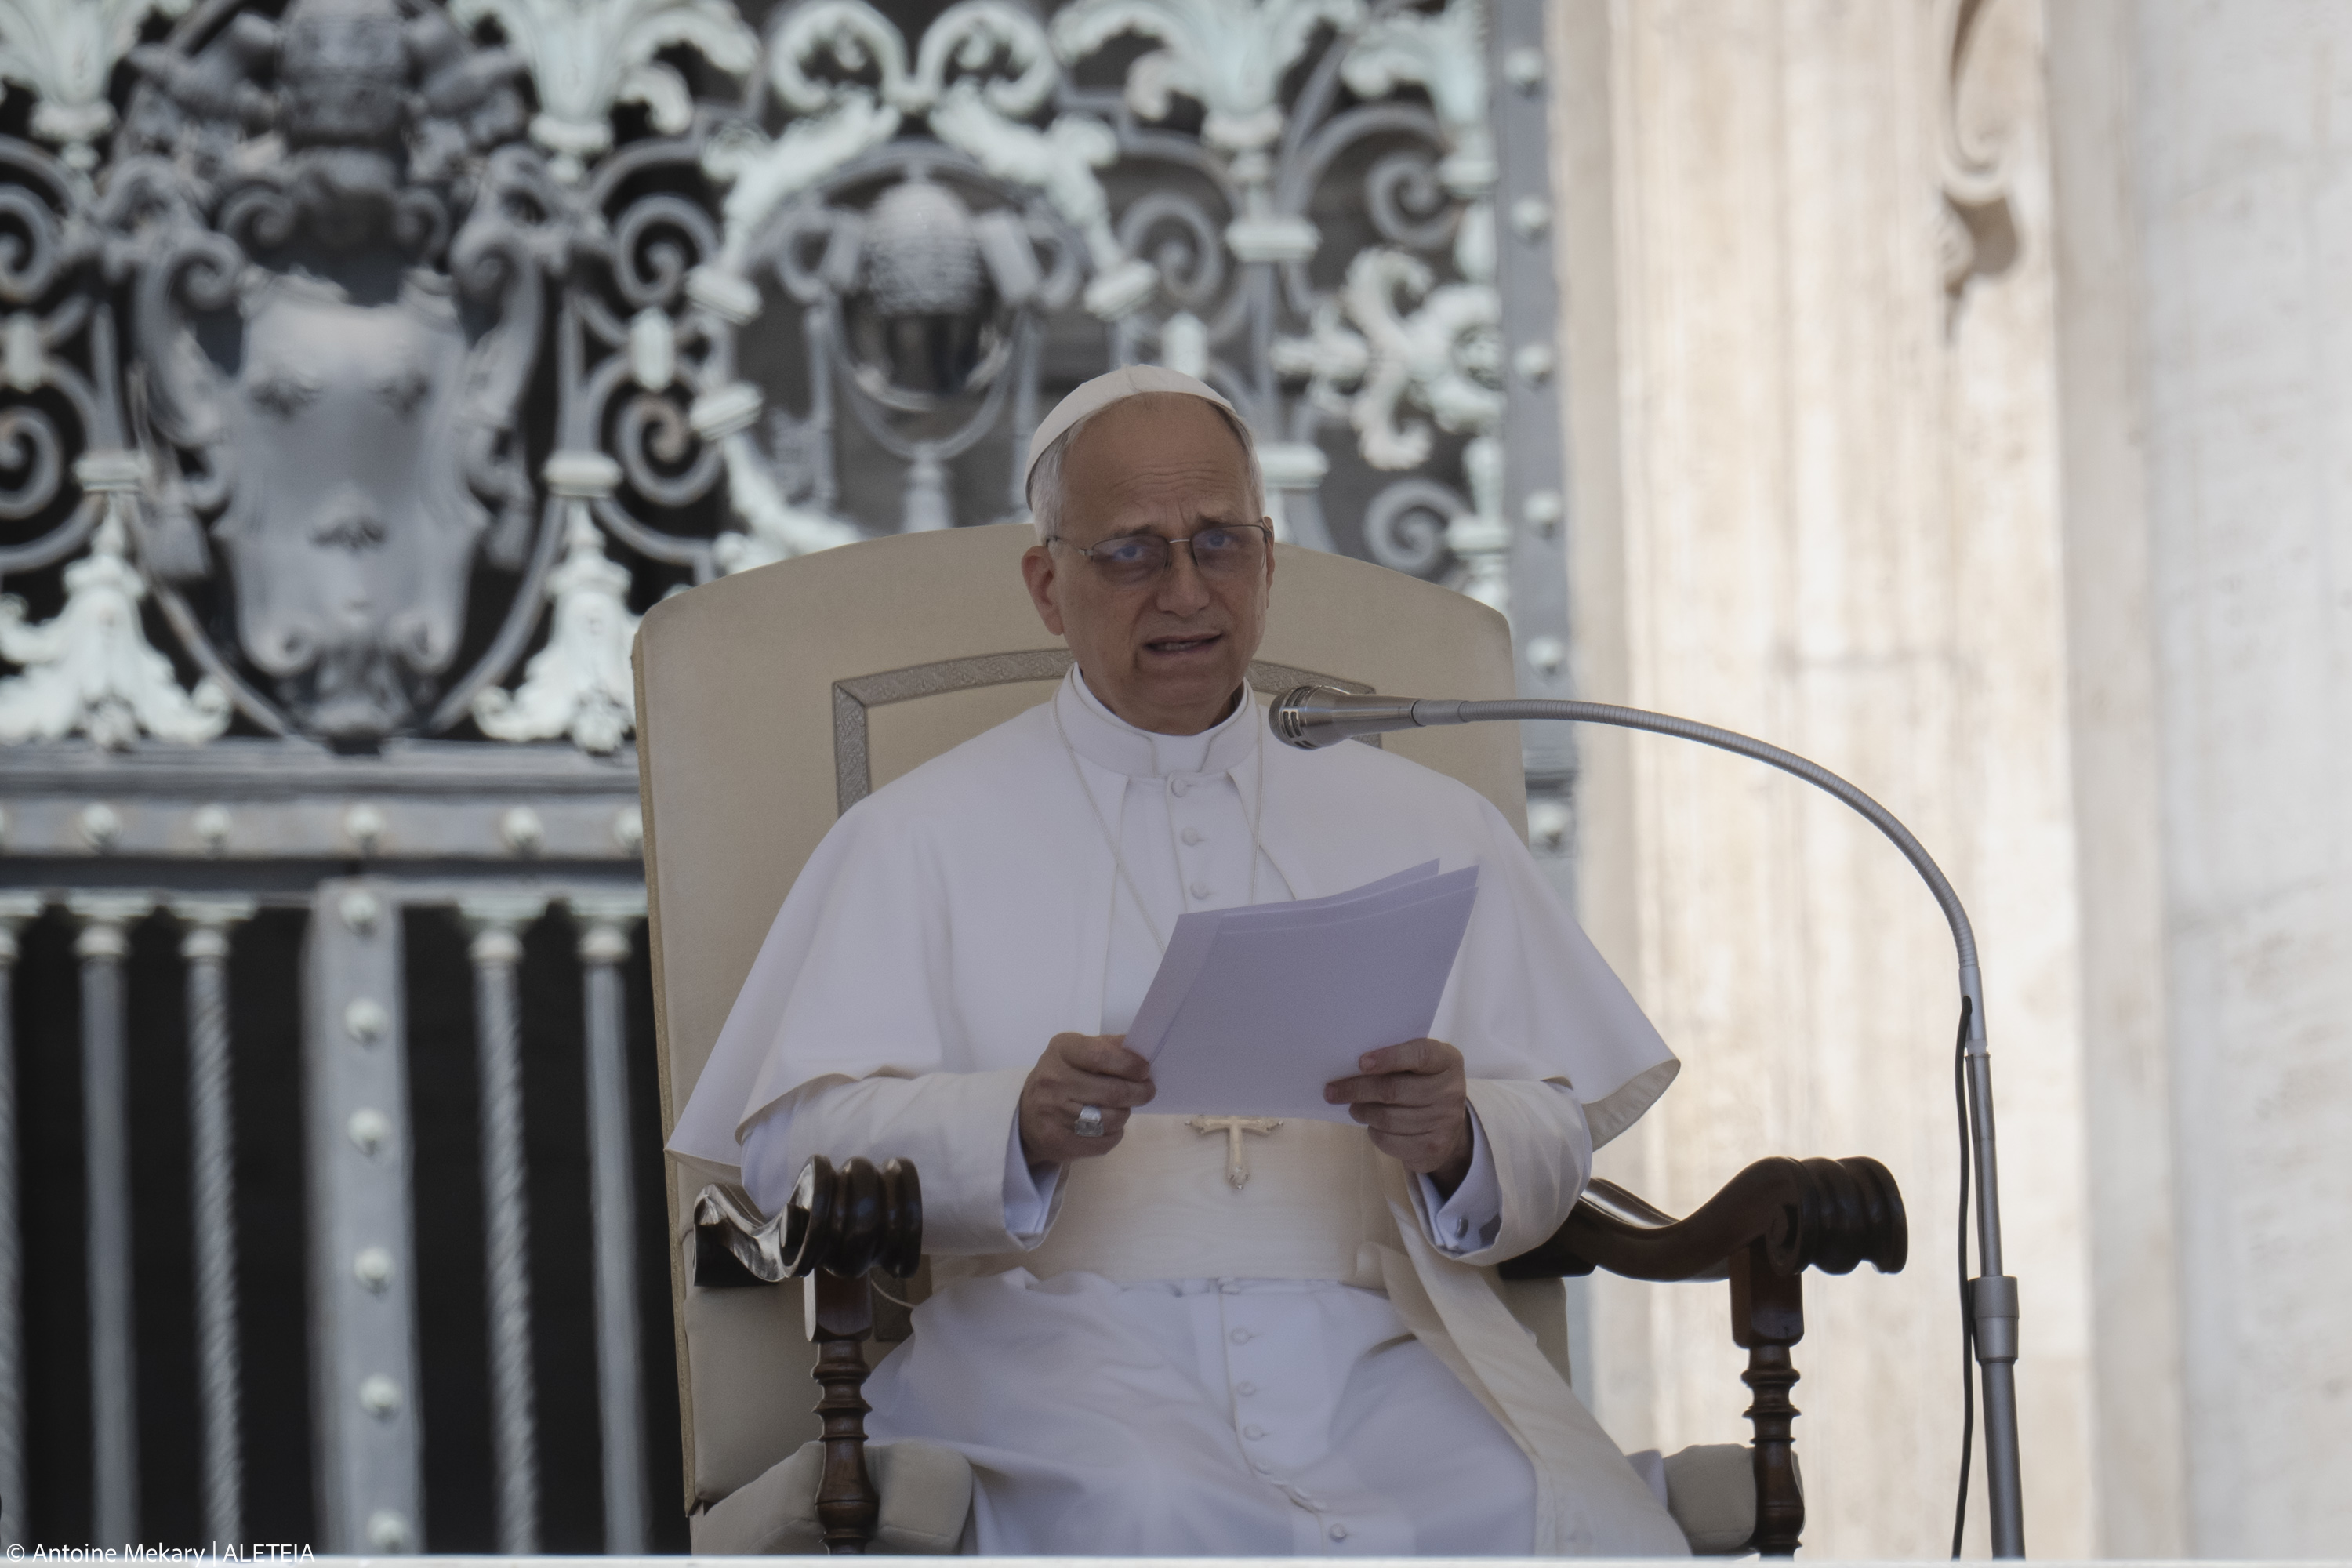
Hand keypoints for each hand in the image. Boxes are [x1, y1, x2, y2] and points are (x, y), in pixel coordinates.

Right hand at [1019, 1032, 1154, 1163]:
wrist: (1027, 1116)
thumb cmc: (1061, 1077)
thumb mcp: (1077, 1052)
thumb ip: (1109, 1046)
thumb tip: (1141, 1047)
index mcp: (1061, 1051)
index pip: (1100, 1055)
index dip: (1129, 1064)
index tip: (1144, 1070)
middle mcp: (1053, 1080)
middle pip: (1112, 1092)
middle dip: (1139, 1092)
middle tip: (1147, 1091)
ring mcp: (1054, 1113)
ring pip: (1111, 1119)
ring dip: (1124, 1114)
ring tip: (1121, 1108)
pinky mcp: (1059, 1142)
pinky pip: (1104, 1142)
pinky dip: (1114, 1134)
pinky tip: (1108, 1127)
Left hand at [1324, 1037, 1472, 1190]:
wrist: (1449, 1128)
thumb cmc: (1423, 1086)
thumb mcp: (1419, 1067)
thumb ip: (1396, 1060)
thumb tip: (1350, 1066)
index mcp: (1447, 1061)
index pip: (1420, 1054)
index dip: (1390, 1057)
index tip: (1361, 1062)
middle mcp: (1451, 1090)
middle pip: (1393, 1090)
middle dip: (1356, 1090)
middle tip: (1332, 1091)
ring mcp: (1445, 1121)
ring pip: (1388, 1118)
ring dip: (1363, 1112)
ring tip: (1355, 1108)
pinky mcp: (1433, 1147)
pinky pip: (1391, 1140)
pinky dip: (1374, 1132)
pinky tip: (1373, 1125)